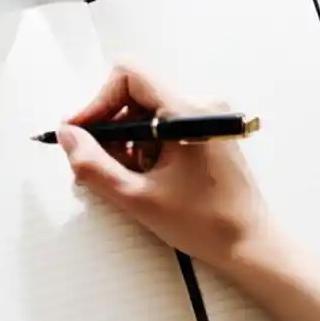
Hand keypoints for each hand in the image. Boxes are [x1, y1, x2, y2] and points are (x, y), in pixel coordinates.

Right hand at [58, 66, 269, 270]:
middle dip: (109, 127)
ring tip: (127, 177)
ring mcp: (206, 118)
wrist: (252, 246)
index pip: (129, 75)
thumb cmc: (205, 224)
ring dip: (126, 141)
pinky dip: (144, 146)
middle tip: (96, 162)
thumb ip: (93, 164)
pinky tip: (146, 176)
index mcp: (187, 113)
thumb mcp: (137, 197)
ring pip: (146, 112)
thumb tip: (67, 135)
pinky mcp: (208, 131)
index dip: (98, 101)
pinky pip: (163, 124)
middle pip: (135, 94)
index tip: (82, 132)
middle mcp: (200, 105)